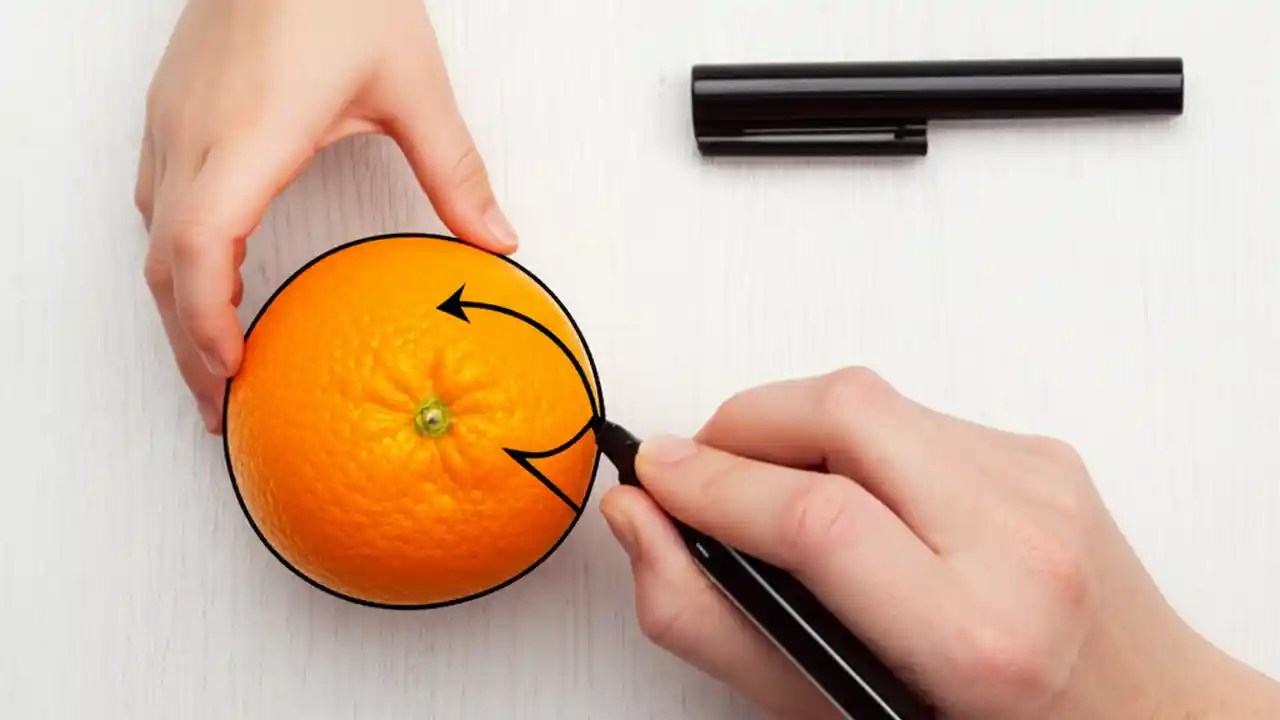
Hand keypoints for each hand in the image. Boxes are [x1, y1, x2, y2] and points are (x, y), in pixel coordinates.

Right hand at [135, 0, 514, 432]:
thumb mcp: (413, 85)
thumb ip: (455, 171)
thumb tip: (496, 239)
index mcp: (250, 132)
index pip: (199, 246)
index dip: (205, 321)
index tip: (233, 375)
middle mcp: (195, 133)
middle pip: (164, 263)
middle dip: (186, 345)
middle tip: (221, 410)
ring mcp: (173, 121)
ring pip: (150, 236)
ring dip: (176, 308)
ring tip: (212, 363)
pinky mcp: (172, 110)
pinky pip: (153, 201)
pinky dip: (174, 260)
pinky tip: (207, 281)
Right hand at [601, 368, 1279, 718]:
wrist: (1139, 716)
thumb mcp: (834, 710)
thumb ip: (715, 624)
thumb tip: (643, 523)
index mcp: (976, 636)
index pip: (814, 517)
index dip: (709, 484)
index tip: (655, 477)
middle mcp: (1023, 542)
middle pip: (845, 410)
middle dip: (741, 421)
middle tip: (701, 468)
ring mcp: (1041, 483)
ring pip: (872, 398)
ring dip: (791, 427)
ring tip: (765, 486)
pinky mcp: (1042, 451)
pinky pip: (913, 412)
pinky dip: (852, 438)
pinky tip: (848, 491)